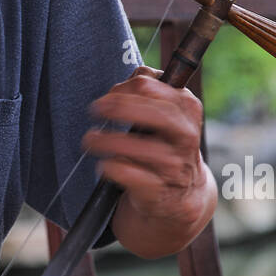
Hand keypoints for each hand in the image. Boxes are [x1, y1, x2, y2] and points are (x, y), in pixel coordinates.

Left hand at [81, 65, 215, 257]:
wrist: (180, 194)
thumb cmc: (163, 142)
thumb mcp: (165, 112)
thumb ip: (148, 89)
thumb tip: (125, 82)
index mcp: (187, 108)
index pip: (150, 87)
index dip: (123, 88)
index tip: (108, 95)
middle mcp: (186, 136)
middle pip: (153, 114)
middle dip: (118, 108)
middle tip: (94, 109)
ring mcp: (175, 165)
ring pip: (141, 148)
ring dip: (108, 141)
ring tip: (89, 140)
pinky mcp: (159, 191)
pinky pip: (132, 176)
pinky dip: (113, 168)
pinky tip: (103, 164)